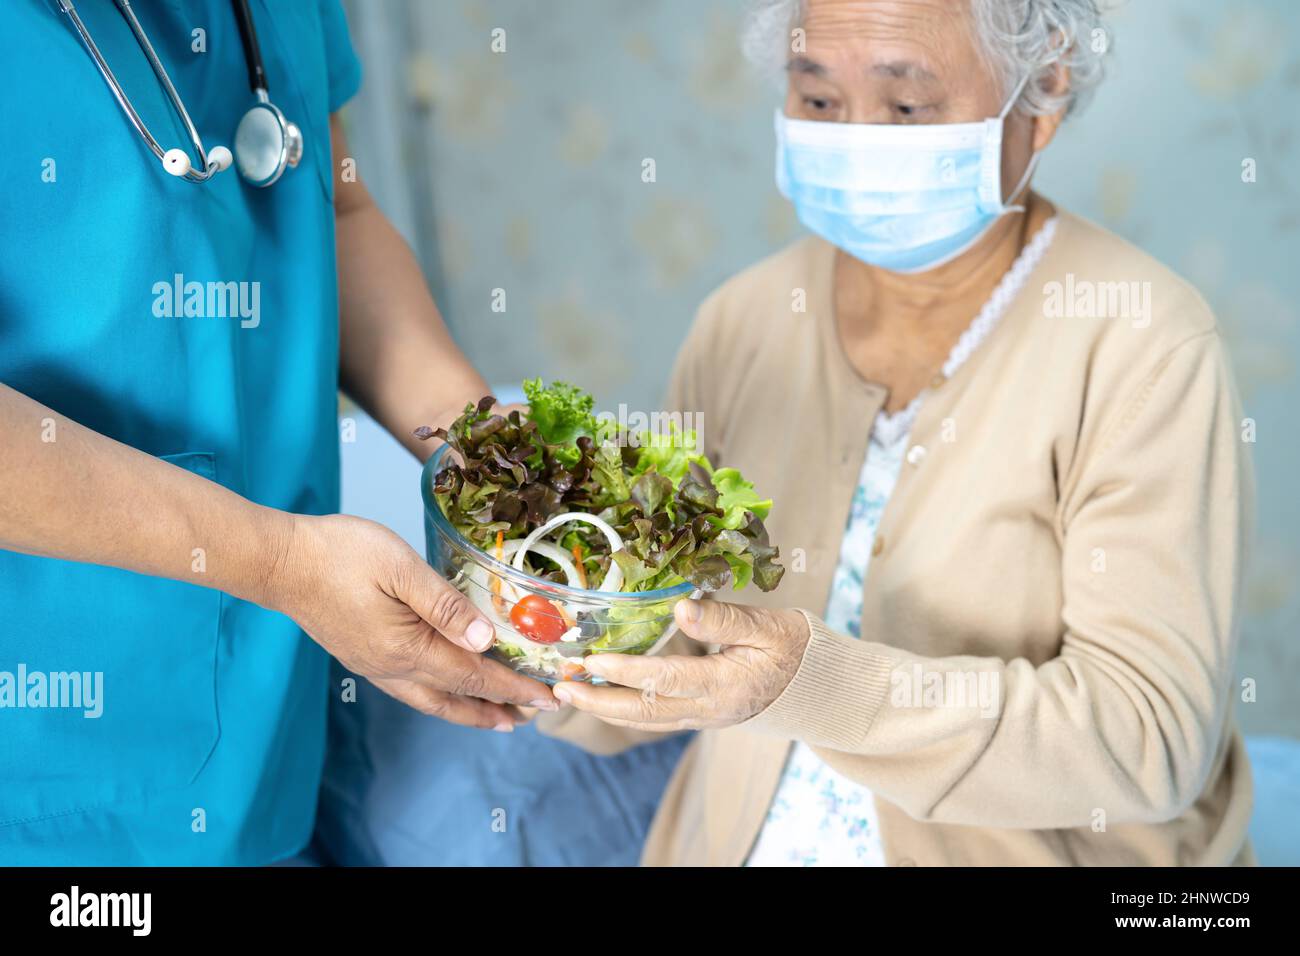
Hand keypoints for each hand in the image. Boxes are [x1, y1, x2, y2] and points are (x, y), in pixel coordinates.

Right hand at [273, 513, 556, 729]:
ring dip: (469, 710)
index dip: (514, 688)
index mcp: (407, 649)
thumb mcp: (400, 568)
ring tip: (498, 717)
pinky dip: (440, 698)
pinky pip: (411, 690)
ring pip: (432, 701)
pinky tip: (446, 690)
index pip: (474, 676)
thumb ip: (445, 605)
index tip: (547, 697)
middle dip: (498, 709)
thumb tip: (486, 640)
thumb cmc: (338, 554)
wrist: (279, 562)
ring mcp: (374, 666)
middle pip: (456, 700)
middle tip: (532, 716)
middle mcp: (392, 668)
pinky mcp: (361, 657)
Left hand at [551, 599, 809, 730]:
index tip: (594, 658)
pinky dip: (623, 710)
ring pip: (646, 721)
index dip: (627, 670)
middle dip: (599, 701)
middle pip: (646, 712)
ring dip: (604, 708)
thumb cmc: (794, 647)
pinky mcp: (700, 717)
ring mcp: (703, 718)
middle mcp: (709, 709)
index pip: (666, 679)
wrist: (817, 687)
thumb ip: (725, 619)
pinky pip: (655, 719)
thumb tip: (681, 606)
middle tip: (561, 688)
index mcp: (725, 684)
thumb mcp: (769, 626)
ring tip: (568, 692)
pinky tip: (600, 697)